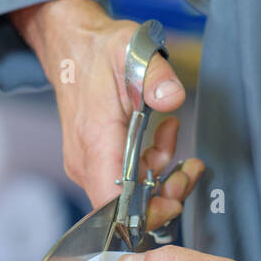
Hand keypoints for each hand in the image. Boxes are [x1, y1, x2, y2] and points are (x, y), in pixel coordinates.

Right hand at [10, 0, 198, 230]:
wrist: (72, 47)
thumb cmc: (100, 51)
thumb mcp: (133, 51)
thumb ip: (155, 75)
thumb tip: (172, 98)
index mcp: (95, 139)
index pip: (112, 201)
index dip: (144, 213)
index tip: (173, 201)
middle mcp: (85, 159)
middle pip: (124, 206)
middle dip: (163, 195)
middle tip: (188, 170)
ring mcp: (87, 162)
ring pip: (127, 196)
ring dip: (160, 178)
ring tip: (174, 139)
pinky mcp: (94, 160)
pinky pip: (124, 181)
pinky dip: (149, 168)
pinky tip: (162, 140)